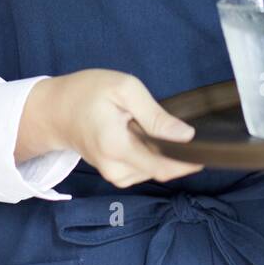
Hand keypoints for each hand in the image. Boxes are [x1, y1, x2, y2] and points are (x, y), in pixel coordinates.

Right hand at [17, 69, 205, 187]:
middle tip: (159, 118)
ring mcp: (114, 175)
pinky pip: (144, 168)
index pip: (163, 167)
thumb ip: (155, 114)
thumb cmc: (87, 92)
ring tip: (139, 123)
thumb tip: (186, 136)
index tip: (208, 151)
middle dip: (171, 149)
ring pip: (154, 169)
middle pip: (161, 169)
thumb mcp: (123, 89)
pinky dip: (149, 153)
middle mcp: (116, 169)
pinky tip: (136, 134)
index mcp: (117, 147)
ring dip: (158, 150)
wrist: (55, 110)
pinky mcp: (115, 175)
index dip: (188, 162)